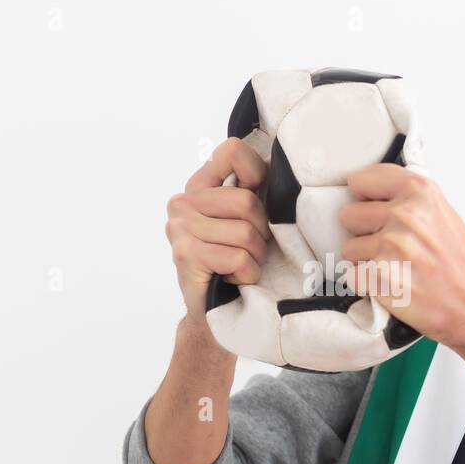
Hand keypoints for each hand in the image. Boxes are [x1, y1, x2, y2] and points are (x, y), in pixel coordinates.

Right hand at [165, 138, 270, 327]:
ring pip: (245, 232)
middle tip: (249, 249)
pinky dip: (246, 273)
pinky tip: (233, 278)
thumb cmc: (237, 262)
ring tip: (241, 265)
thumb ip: (254, 189)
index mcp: (200, 186)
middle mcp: (183, 201)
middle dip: (260, 232)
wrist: (216, 312)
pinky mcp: (185, 254)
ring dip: (254, 257)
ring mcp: (180, 227)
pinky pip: (236, 257)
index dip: (257, 174)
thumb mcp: (248, 220)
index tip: (258, 204)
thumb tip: (285, 165)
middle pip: (246, 201)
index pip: (233, 151)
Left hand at [337, 163, 464, 348]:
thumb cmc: (458, 263)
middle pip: (349, 215)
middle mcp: (403, 214)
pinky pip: (351, 275)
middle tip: (391, 246)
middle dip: (364, 231)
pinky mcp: (379, 277)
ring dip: (365, 260)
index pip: (361, 180)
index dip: (365, 198)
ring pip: (348, 248)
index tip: (374, 208)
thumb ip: (409, 197)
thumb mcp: (442, 212)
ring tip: (395, 267)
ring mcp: (390, 246)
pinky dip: (366, 284)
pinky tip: (392, 285)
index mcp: (419, 192)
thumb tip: (375, 190)